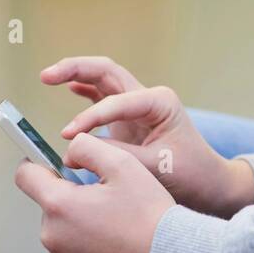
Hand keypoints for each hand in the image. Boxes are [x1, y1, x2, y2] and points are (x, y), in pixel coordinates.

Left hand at [14, 132, 175, 252]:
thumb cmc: (149, 213)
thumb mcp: (124, 165)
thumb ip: (89, 147)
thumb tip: (70, 148)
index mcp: (59, 205)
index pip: (25, 177)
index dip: (36, 164)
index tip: (48, 163)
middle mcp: (53, 236)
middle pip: (51, 205)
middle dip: (73, 197)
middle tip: (108, 198)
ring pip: (64, 231)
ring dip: (82, 223)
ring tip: (118, 224)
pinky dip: (92, 247)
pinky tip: (119, 244)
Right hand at [42, 56, 253, 216]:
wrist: (207, 184)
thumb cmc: (188, 174)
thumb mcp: (154, 167)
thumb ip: (117, 155)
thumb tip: (76, 149)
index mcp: (160, 103)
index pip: (117, 102)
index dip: (91, 118)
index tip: (69, 136)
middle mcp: (149, 97)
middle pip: (108, 71)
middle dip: (76, 69)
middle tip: (46, 75)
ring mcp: (138, 105)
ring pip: (104, 79)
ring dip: (77, 74)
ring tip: (48, 76)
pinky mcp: (130, 118)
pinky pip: (104, 97)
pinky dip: (85, 89)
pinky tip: (68, 86)